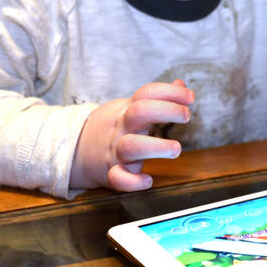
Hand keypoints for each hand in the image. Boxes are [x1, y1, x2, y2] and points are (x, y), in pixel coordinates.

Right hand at [70, 80, 192, 189]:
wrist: (76, 149)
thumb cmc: (114, 127)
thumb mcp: (130, 107)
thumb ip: (157, 98)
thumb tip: (181, 84)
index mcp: (127, 111)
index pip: (146, 93)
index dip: (170, 92)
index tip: (190, 97)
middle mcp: (122, 128)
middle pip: (140, 112)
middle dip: (166, 110)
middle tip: (186, 115)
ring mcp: (115, 150)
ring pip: (131, 146)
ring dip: (156, 146)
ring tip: (176, 149)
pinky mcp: (110, 173)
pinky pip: (118, 178)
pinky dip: (132, 182)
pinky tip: (148, 180)